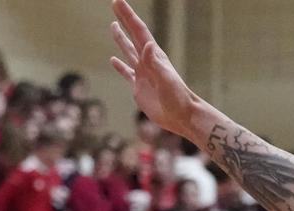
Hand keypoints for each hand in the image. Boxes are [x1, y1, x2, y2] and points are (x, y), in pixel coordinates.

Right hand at [111, 0, 198, 136]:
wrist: (180, 115)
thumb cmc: (177, 97)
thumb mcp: (166, 79)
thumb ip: (155, 63)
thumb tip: (146, 44)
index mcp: (154, 56)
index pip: (138, 31)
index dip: (128, 16)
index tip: (117, 2)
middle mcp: (148, 61)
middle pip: (132, 36)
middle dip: (124, 20)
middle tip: (115, 5)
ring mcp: (143, 74)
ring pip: (129, 51)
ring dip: (121, 39)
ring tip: (113, 26)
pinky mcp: (139, 87)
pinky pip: (126, 73)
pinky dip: (119, 66)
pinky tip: (113, 60)